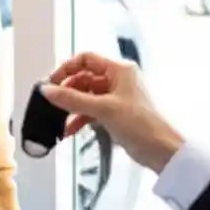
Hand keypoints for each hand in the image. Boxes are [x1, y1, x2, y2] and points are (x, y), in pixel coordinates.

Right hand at [40, 51, 184, 172]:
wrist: (161, 150)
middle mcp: (118, 80)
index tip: (52, 83)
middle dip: (67, 91)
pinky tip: (69, 131)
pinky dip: (80, 119)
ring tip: (58, 120)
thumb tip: (47, 90)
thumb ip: (72, 99)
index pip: (86, 59)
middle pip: (84, 78)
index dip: (67, 69)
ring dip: (72, 107)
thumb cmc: (140, 124)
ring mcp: (116, 97)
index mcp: (119, 70)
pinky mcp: (115, 113)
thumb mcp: (102, 109)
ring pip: (86, 96)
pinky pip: (91, 111)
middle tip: (52, 103)